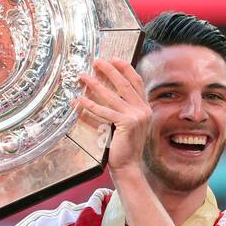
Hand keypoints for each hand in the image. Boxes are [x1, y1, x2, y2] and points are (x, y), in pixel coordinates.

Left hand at [73, 57, 151, 172]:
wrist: (128, 166)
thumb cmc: (123, 147)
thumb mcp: (125, 125)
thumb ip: (121, 109)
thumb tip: (104, 95)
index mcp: (145, 108)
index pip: (136, 82)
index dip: (125, 69)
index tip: (114, 59)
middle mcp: (143, 110)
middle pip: (124, 84)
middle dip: (110, 70)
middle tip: (97, 61)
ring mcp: (136, 116)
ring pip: (112, 96)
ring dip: (95, 84)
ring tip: (83, 76)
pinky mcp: (126, 124)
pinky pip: (105, 111)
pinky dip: (91, 105)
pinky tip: (80, 100)